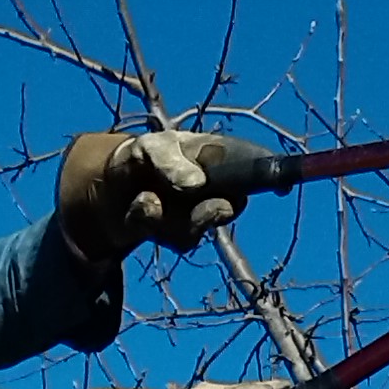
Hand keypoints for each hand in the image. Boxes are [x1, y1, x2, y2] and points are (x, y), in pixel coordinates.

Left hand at [57, 129, 267, 257]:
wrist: (105, 194)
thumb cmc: (134, 161)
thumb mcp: (145, 150)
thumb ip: (168, 160)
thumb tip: (197, 184)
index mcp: (217, 156)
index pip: (253, 162)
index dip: (273, 171)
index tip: (283, 182)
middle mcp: (217, 186)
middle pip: (233, 204)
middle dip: (213, 206)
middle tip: (193, 196)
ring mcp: (201, 215)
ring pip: (199, 226)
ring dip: (168, 214)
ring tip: (144, 198)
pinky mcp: (183, 238)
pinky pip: (175, 237)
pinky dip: (151, 221)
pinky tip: (137, 208)